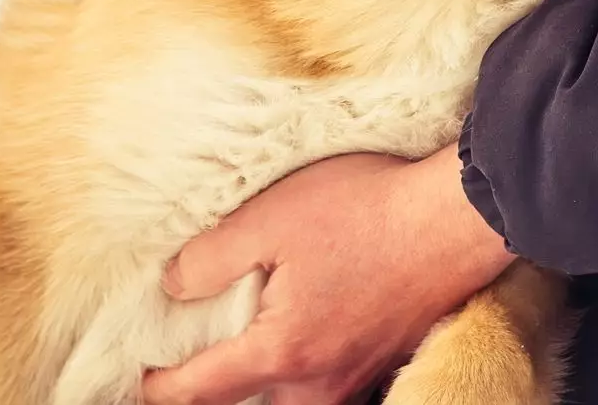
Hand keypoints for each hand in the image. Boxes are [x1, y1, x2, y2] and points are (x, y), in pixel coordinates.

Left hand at [142, 148, 514, 404]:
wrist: (457, 218)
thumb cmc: (367, 211)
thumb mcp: (270, 218)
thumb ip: (210, 258)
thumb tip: (173, 286)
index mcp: (282, 353)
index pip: (200, 390)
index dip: (160, 387)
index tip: (140, 377)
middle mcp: (319, 383)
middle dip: (217, 392)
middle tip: (188, 362)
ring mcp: (355, 377)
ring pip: (291, 402)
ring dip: (261, 384)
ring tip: (240, 350)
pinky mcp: (382, 361)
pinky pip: (326, 386)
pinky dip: (300, 375)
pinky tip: (295, 337)